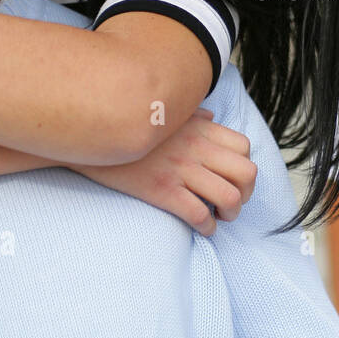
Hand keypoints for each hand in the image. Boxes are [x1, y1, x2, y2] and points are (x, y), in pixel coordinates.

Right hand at [68, 109, 256, 235]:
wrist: (91, 131)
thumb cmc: (128, 122)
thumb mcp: (165, 110)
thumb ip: (192, 113)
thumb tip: (211, 118)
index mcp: (199, 128)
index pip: (244, 147)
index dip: (244, 168)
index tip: (233, 179)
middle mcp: (196, 148)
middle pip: (246, 174)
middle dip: (245, 194)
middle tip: (231, 203)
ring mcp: (180, 169)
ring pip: (229, 197)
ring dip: (230, 213)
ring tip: (218, 217)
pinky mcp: (162, 190)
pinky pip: (198, 213)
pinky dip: (206, 226)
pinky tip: (201, 227)